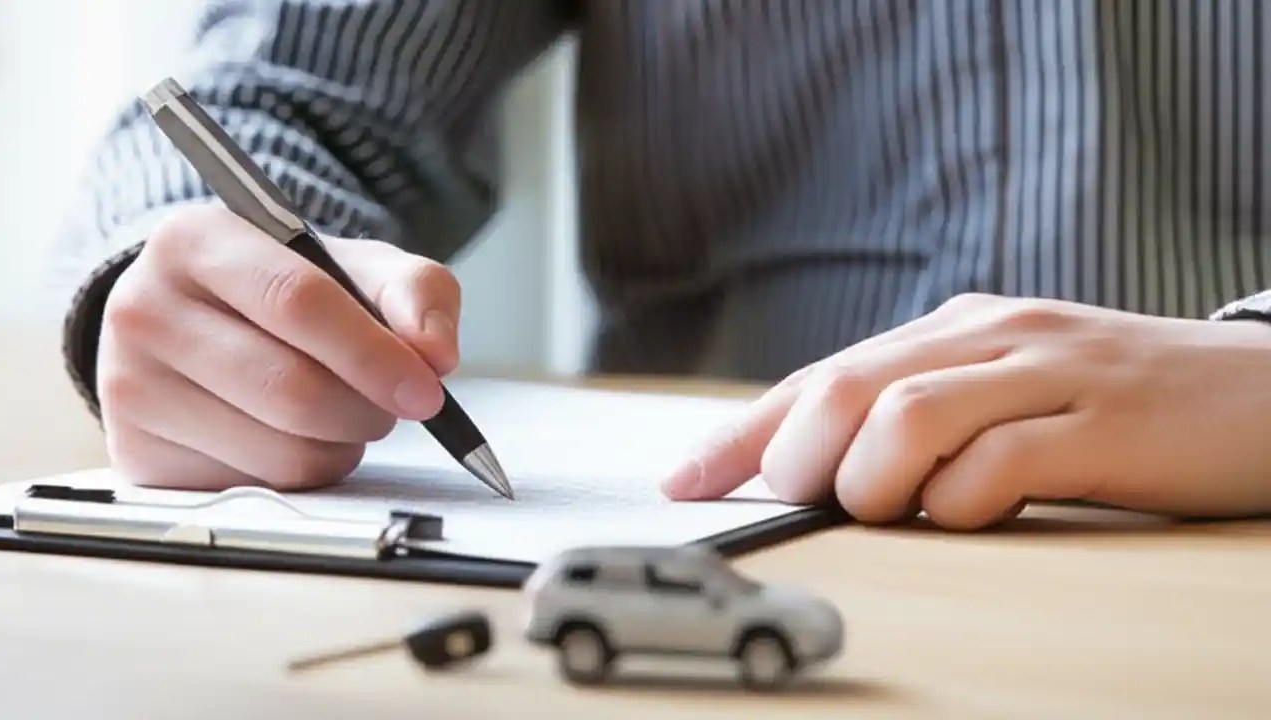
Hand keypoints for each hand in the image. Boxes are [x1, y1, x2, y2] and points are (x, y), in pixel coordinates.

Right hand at [97, 203, 460, 489]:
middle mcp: (145, 311)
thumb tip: (436, 356)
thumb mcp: (355, 267)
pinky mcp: (138, 457)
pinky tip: (290, 437)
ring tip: (337, 411)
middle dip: (367, 409)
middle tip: (391, 401)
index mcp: (196, 242)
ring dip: (341, 445)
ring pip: (281, 452)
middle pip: (292, 390)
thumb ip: (415, 292)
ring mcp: (130, 390)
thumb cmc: (283, 293)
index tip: (426, 391)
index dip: (373, 354)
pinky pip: (258, 490)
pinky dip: (302, 474)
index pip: (297, 302)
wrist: (197, 322)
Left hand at [662, 293, 1270, 528]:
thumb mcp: (1005, 393)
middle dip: (792, 455)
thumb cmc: (1116, 402)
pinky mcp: (1105, 423)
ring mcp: (1048, 373)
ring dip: (870, 480)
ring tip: (881, 509)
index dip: (743, 431)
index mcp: (954, 330)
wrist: (1261, 392)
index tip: (686, 479)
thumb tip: (820, 477)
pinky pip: (1001, 460)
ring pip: (908, 413)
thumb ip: (922, 420)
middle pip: (848, 385)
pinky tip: (963, 513)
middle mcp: (990, 336)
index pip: (823, 375)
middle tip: (793, 501)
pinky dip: (958, 501)